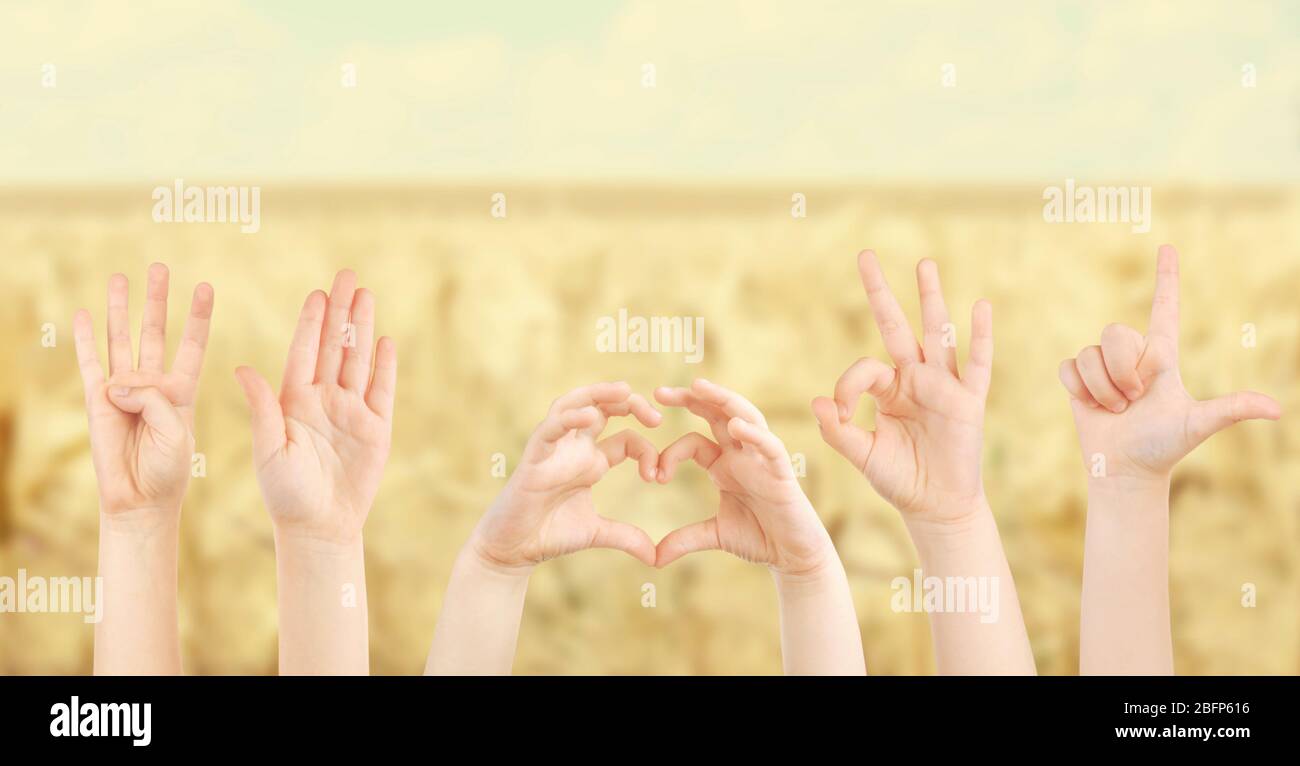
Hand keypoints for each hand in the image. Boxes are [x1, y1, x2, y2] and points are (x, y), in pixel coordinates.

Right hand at [74, 263, 213, 519]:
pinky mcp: (97, 401)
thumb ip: (152, 400)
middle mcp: (153, 383)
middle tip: (159, 267)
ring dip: (121, 308)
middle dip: (157, 299)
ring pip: (122, 338)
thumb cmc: (168, 469)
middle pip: (156, 331)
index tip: (205, 286)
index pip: (192, 344)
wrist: (141, 498)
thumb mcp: (175, 430)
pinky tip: (85, 315)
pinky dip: (86, 339)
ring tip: (121, 277)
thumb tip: (117, 383)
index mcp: (182, 390)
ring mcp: (124, 389)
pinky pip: (90, 363)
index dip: (198, 316)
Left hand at [235, 270, 396, 544]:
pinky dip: (385, 365)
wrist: (319, 527)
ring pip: (359, 360)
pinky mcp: (377, 428)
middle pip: (335, 346)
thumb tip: (241, 368)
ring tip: (367, 295)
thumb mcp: (267, 448)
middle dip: (341, 310)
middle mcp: (324, 400)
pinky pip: (382, 390)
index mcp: (293, 401)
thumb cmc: (285, 493)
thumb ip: (262, 407)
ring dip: (362, 327)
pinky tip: (385, 340)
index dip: (312, 321)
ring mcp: (352, 412)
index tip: (317, 293)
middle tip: (347, 275)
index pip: (305, 351)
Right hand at [471, 382, 661, 570]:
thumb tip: (655, 557)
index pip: (626, 438)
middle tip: (656, 415)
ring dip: (598, 393)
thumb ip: (626, 538)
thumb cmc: (548, 534)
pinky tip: (588, 415)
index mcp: (591, 461)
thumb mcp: (596, 533)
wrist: (513, 550)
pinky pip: (549, 429)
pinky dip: (567, 418)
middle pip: (602, 407)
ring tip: (624, 390)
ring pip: (573, 405)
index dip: (647, 450)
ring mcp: (553, 450)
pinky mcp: (533, 458)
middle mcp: (573, 448)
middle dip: (629, 403)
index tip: (658, 476)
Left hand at [653, 379, 833, 576]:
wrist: (792, 556)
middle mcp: (742, 455)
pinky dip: (755, 435)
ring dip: (723, 400)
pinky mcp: (782, 473)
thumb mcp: (715, 535)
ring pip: (745, 418)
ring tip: (699, 386)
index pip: (693, 441)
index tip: (652, 475)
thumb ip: (685, 539)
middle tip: (659, 391)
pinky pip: (770, 448)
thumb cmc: (760, 537)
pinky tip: (736, 426)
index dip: (670, 453)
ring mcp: (763, 460)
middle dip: (691, 399)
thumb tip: (653, 558)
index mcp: (724, 464)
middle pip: (718, 414)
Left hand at [813, 251, 992, 523]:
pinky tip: (980, 307)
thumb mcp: (861, 454)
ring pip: (937, 334)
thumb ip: (838, 429)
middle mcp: (915, 378)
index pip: (864, 368)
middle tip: (864, 256)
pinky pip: (977, 364)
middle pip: (896, 326)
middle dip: (881, 292)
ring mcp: (944, 386)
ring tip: (924, 263)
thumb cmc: (899, 478)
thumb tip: (818, 402)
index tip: (840, 413)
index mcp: (888, 389)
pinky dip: (979, 336)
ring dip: (930, 299)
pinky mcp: (969, 401)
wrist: (934, 506)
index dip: (847, 387)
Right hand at [1059, 244, 1279, 482]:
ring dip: (1102, 388)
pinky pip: (1069, 367)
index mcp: (1162, 357)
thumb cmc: (1164, 447)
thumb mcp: (1198, 424)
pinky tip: (1091, 406)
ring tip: (1116, 410)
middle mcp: (1132, 356)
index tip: (1167, 248)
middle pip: (1116, 333)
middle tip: (1133, 401)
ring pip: (1090, 354)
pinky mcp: (1078, 379)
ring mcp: (1103, 367)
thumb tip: (1277, 409)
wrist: (1126, 469)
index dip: (1167, 278)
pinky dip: (1079, 390)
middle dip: (1121, 370)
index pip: (1165, 309)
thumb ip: (1232, 409)